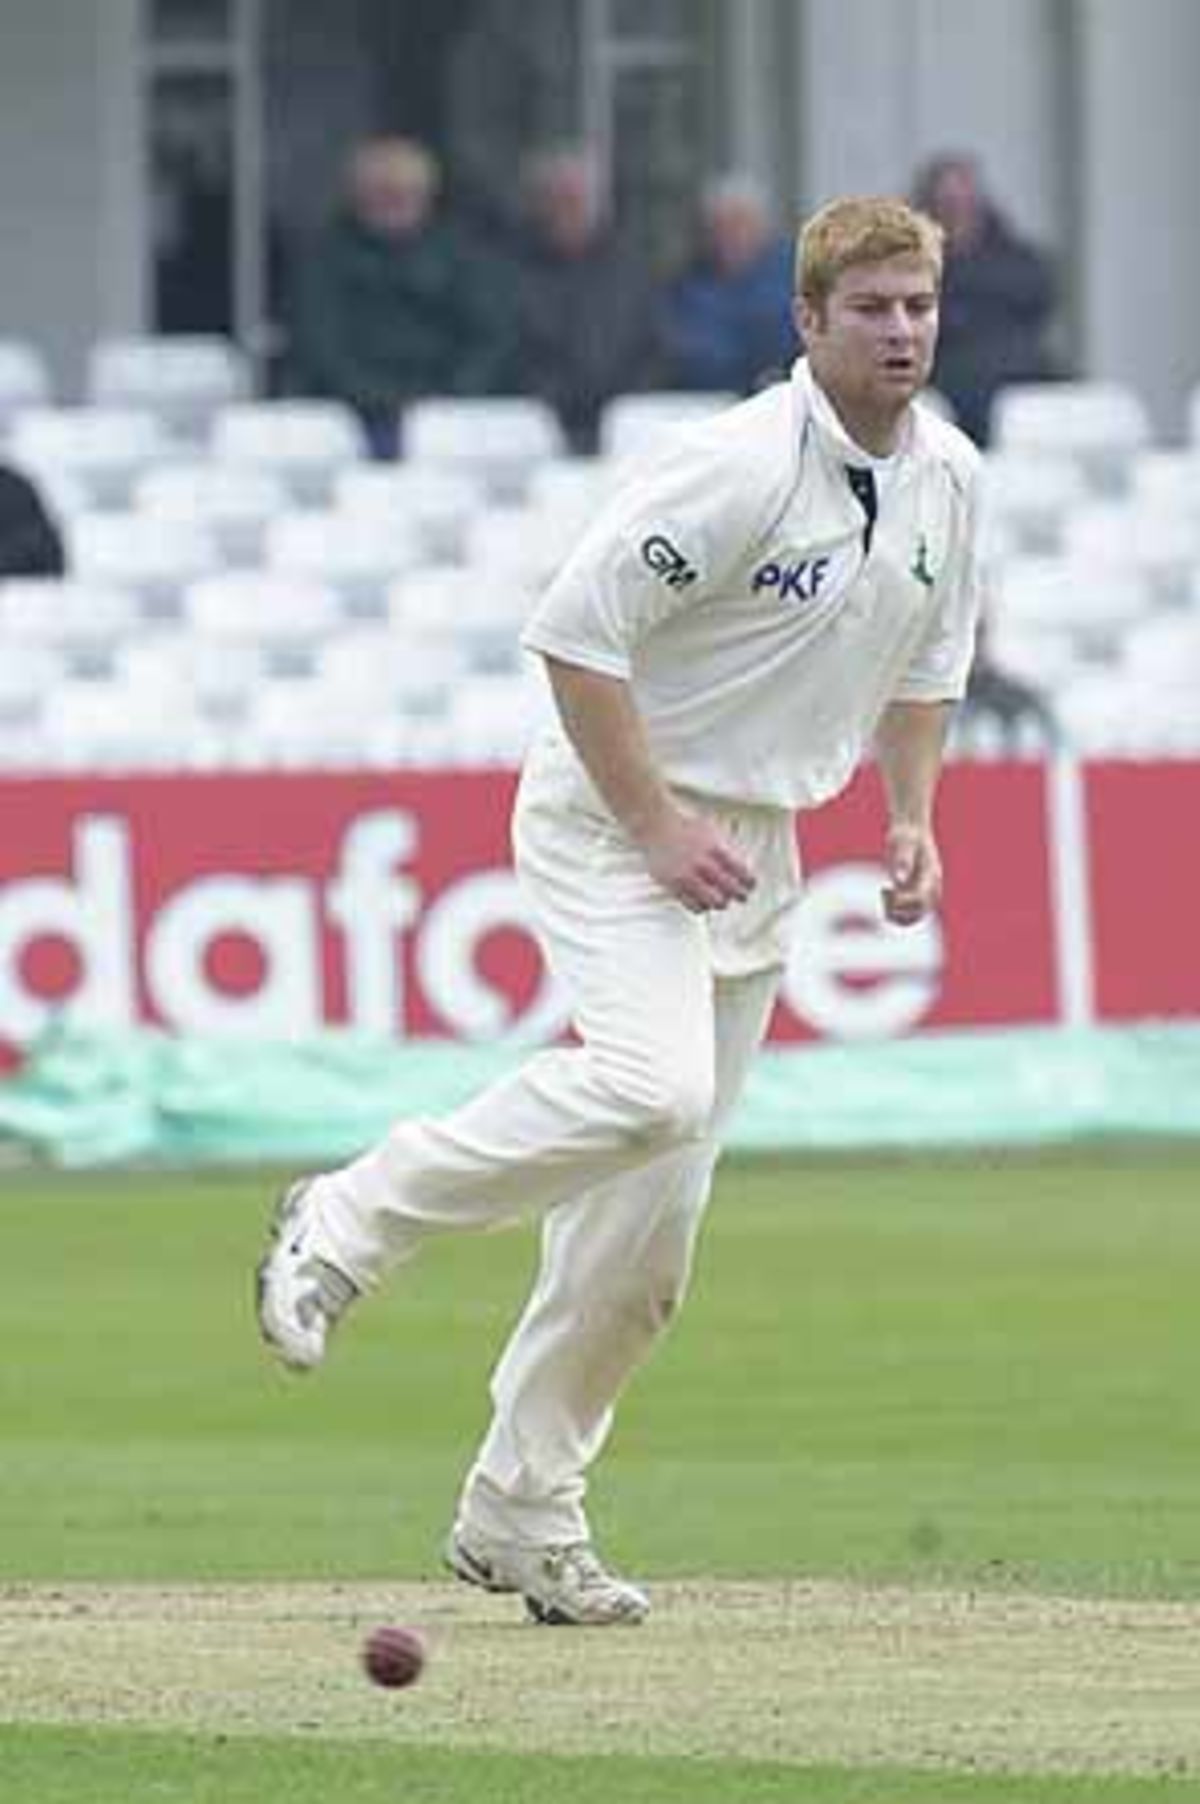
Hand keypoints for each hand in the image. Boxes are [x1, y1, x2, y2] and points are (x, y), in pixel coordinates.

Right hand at [637, 806, 756, 912]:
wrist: (657, 827)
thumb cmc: (685, 829)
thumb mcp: (712, 833)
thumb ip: (727, 851)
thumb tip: (743, 872)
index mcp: (714, 848)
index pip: (741, 872)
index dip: (749, 882)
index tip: (751, 886)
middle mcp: (702, 863)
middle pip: (730, 889)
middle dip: (740, 895)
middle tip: (742, 897)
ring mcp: (687, 876)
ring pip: (714, 901)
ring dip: (721, 902)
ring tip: (721, 900)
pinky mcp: (673, 886)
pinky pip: (694, 906)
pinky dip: (702, 907)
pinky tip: (704, 902)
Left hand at [881, 822, 941, 925]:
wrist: (910, 829)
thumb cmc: (906, 833)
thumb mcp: (902, 842)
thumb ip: (903, 860)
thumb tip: (899, 879)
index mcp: (931, 874)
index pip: (921, 900)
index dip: (904, 902)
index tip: (887, 889)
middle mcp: (932, 886)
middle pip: (920, 913)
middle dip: (900, 910)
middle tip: (884, 894)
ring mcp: (925, 890)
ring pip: (915, 916)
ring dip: (896, 913)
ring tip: (884, 894)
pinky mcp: (915, 891)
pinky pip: (908, 911)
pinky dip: (894, 909)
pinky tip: (885, 890)